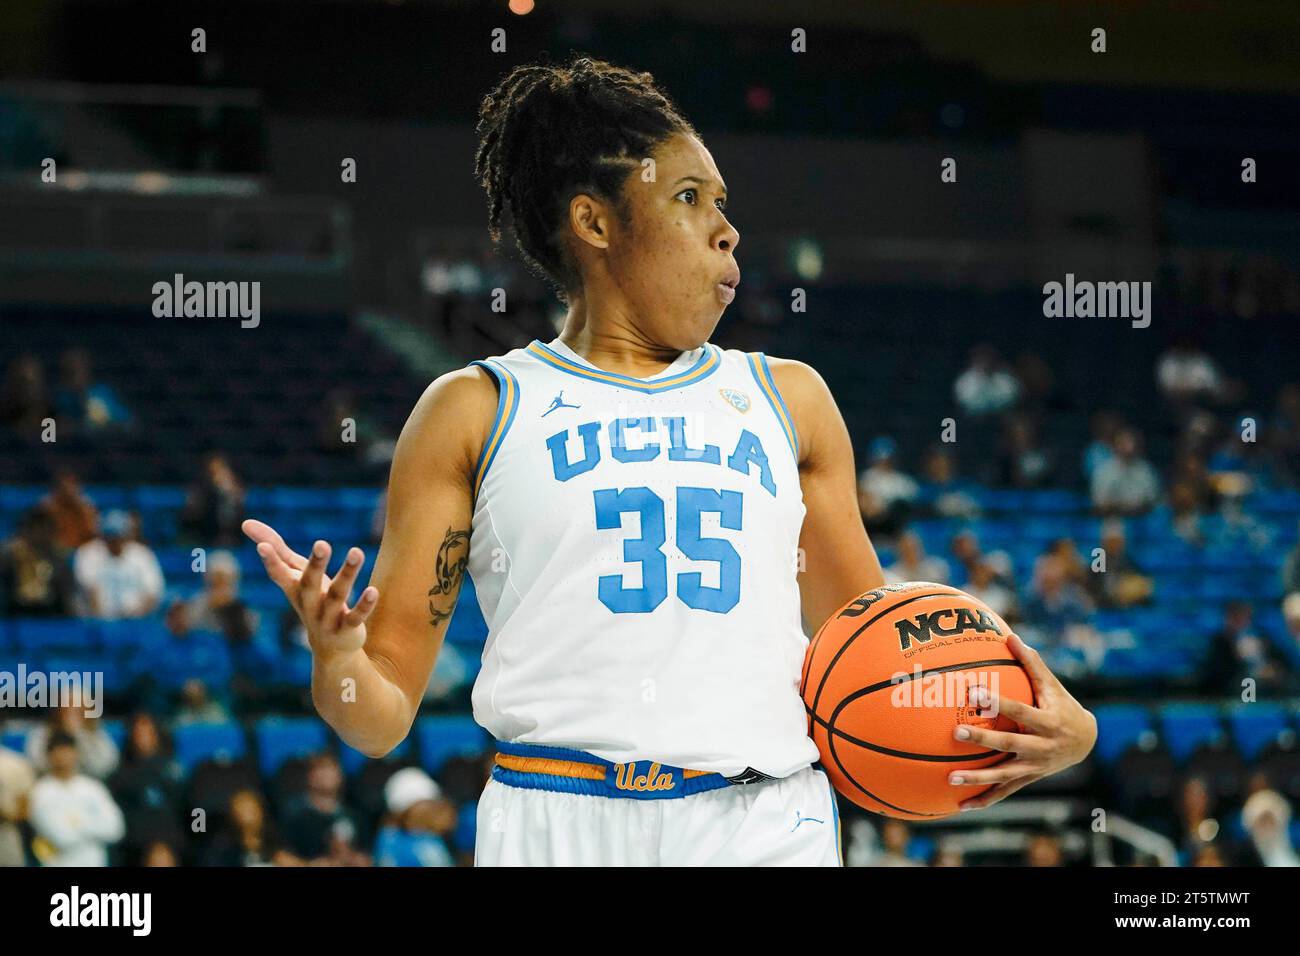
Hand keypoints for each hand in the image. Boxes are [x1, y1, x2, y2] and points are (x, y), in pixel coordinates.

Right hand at [241, 518, 378, 658]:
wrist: (331, 647)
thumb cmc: (312, 598)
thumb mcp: (295, 574)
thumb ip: (276, 549)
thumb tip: (244, 523)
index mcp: (295, 589)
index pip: (279, 575)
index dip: (270, 561)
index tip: (263, 547)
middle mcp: (308, 604)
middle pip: (310, 583)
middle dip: (315, 564)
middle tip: (321, 543)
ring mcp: (327, 618)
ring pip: (337, 596)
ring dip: (347, 574)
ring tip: (357, 551)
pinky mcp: (347, 629)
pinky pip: (356, 617)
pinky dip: (364, 605)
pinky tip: (373, 590)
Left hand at [948, 632, 1096, 811]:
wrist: (1087, 742)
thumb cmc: (1063, 705)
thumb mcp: (1052, 686)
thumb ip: (1031, 663)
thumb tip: (1010, 635)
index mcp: (1047, 721)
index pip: (1019, 710)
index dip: (997, 702)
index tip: (973, 691)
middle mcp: (1041, 747)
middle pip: (1008, 744)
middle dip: (982, 739)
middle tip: (955, 731)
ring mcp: (1034, 767)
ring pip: (1003, 775)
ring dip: (977, 778)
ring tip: (949, 778)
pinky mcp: (1028, 779)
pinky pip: (1004, 792)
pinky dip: (984, 799)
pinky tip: (960, 806)